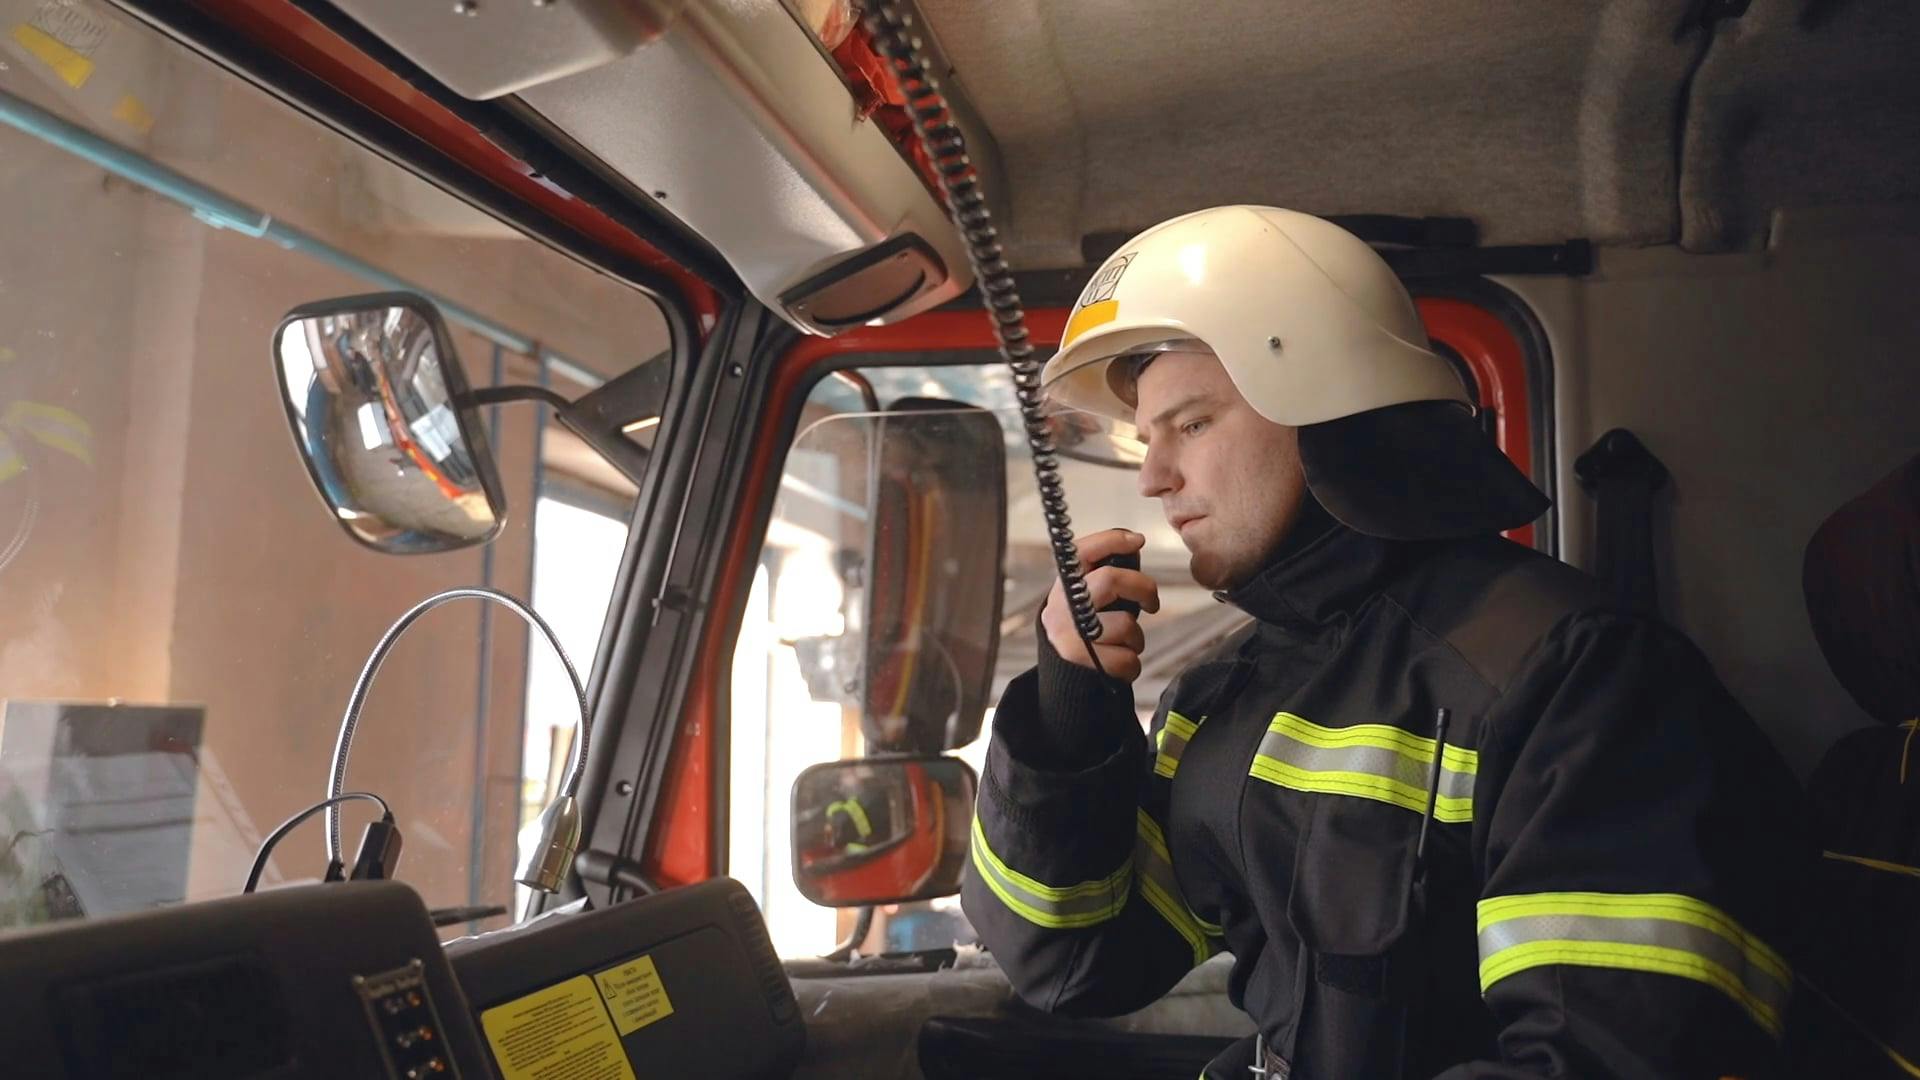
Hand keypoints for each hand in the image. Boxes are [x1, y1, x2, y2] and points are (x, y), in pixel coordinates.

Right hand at [1041, 529, 1159, 681]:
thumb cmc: (1087, 634)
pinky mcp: (1080, 661)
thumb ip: (1103, 581)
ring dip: (1135, 638)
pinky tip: (1119, 664)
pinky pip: (1125, 658)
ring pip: (1124, 624)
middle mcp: (1061, 606)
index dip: (1111, 540)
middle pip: (1110, 580)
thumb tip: (1134, 547)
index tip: (1137, 540)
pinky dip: (1131, 664)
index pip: (1083, 551)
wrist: (1066, 681)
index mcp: (1065, 586)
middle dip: (1143, 588)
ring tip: (1125, 644)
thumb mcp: (1086, 603)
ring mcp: (1068, 634)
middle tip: (1151, 603)